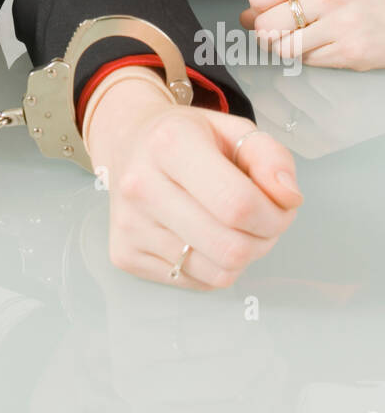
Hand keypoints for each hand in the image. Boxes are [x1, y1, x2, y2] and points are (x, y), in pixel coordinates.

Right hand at [84, 73, 302, 289]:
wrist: (129, 142)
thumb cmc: (189, 137)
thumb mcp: (235, 130)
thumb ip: (272, 158)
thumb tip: (288, 198)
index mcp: (169, 143)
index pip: (239, 204)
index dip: (275, 216)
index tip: (281, 206)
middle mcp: (140, 185)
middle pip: (231, 247)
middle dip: (264, 240)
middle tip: (264, 221)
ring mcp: (129, 224)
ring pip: (218, 273)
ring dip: (243, 256)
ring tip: (235, 228)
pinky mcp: (125, 254)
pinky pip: (197, 283)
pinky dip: (215, 266)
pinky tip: (205, 237)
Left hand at [240, 0, 384, 70]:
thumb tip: (245, 16)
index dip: (257, 7)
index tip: (268, 9)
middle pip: (266, 25)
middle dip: (265, 31)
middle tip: (279, 29)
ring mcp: (340, 28)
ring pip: (283, 49)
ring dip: (284, 47)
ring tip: (299, 38)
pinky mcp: (348, 55)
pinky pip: (306, 62)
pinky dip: (307, 56)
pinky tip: (321, 45)